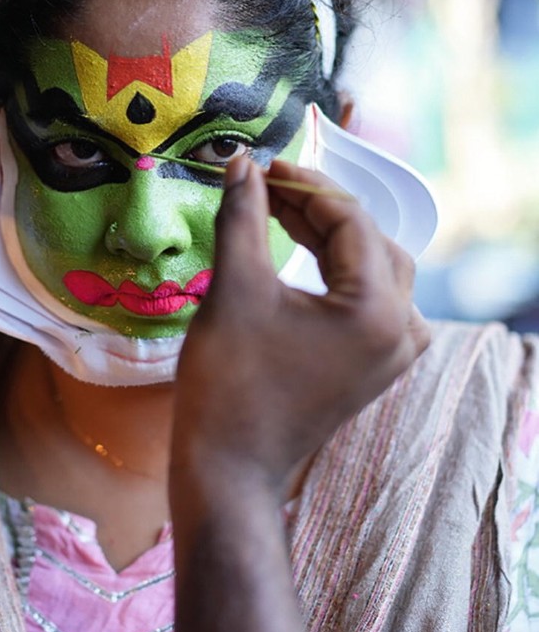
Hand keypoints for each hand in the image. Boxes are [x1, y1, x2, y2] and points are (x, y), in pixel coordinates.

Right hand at [171, 156, 428, 496]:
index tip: (261, 167)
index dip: (304, 186)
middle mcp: (402, 331)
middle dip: (318, 211)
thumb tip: (242, 163)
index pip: (350, 222)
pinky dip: (340, 274)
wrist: (228, 468)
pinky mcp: (374, 368)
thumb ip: (243, 217)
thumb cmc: (229, 382)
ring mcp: (392, 355)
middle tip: (267, 189)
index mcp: (378, 311)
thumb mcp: (235, 289)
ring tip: (281, 216)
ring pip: (375, 270)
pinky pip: (371, 302)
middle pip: (369, 242)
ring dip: (332, 239)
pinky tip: (305, 258)